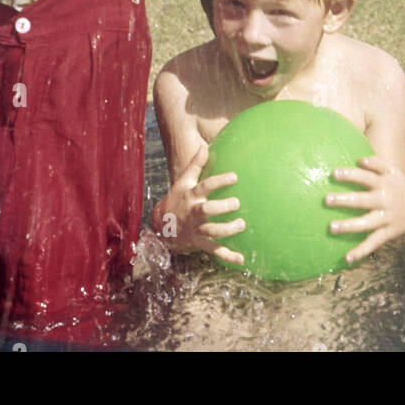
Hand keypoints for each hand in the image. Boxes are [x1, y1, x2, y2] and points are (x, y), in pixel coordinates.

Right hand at [153, 144, 245, 263]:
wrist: (162, 227)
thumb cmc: (177, 199)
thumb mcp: (183, 181)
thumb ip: (195, 164)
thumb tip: (205, 145)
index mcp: (191, 196)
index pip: (205, 187)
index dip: (219, 182)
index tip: (234, 176)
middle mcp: (194, 213)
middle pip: (207, 211)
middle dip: (221, 208)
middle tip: (236, 203)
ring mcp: (197, 229)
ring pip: (212, 232)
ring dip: (227, 230)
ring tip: (242, 225)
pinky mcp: (200, 243)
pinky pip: (215, 250)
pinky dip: (228, 256)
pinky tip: (242, 259)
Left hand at [325, 156, 404, 262]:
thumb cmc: (400, 186)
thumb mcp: (393, 171)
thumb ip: (377, 162)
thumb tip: (359, 160)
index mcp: (384, 184)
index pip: (365, 177)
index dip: (351, 175)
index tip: (334, 173)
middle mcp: (384, 201)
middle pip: (363, 200)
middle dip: (345, 200)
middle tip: (326, 199)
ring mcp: (386, 218)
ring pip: (366, 223)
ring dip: (349, 226)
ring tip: (331, 227)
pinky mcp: (388, 233)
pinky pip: (373, 242)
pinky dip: (361, 251)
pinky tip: (347, 258)